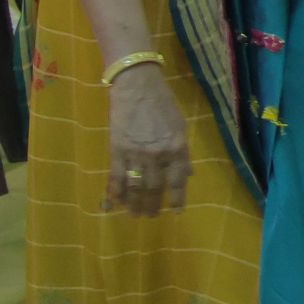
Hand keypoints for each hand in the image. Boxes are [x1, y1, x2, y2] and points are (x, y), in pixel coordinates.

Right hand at [106, 66, 192, 215]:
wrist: (137, 87)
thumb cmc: (163, 104)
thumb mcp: (180, 127)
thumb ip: (183, 152)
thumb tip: (188, 174)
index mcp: (177, 148)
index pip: (178, 181)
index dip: (177, 199)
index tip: (176, 212)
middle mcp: (158, 155)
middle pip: (155, 187)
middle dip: (153, 205)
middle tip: (151, 216)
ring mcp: (136, 154)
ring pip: (136, 186)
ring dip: (135, 203)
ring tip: (135, 215)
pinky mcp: (117, 150)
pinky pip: (116, 176)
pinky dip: (116, 191)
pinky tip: (116, 202)